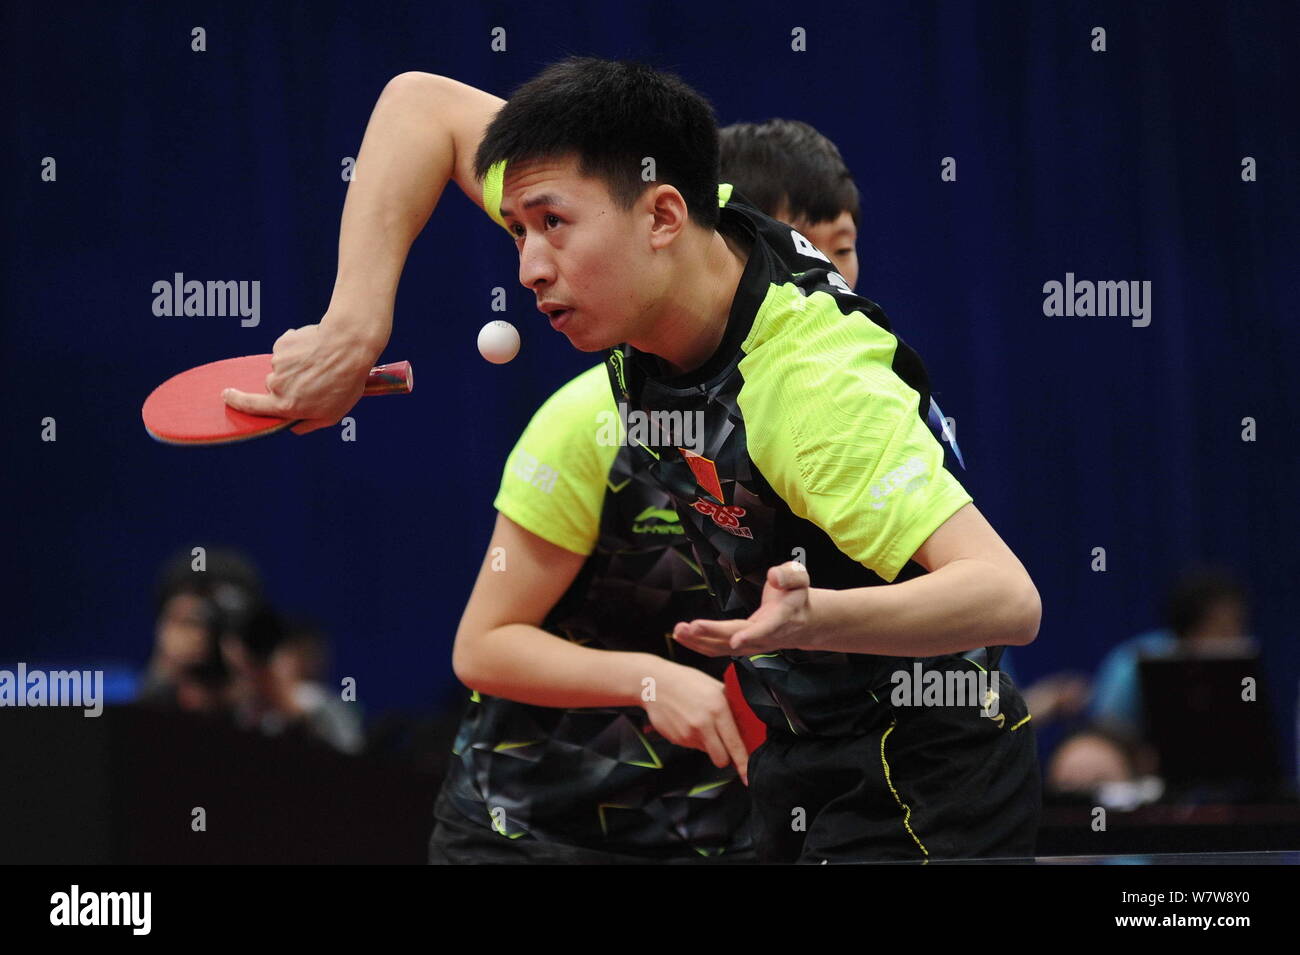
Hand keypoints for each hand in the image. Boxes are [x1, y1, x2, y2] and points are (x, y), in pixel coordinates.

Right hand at [223, 319, 384, 433]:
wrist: (348, 346)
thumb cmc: (344, 383)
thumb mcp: (332, 415)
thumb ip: (308, 425)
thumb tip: (292, 428)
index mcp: (285, 404)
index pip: (250, 406)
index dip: (235, 401)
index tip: (226, 395)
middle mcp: (277, 384)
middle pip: (273, 385)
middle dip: (289, 384)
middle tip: (314, 380)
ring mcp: (278, 363)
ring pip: (282, 366)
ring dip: (296, 366)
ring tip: (321, 364)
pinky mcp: (283, 344)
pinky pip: (286, 349)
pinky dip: (298, 350)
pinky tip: (317, 350)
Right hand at [641, 659, 748, 784]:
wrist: (654, 683)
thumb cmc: (686, 681)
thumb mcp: (714, 686)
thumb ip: (731, 705)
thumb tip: (746, 725)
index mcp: (718, 708)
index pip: (735, 744)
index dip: (743, 763)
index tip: (747, 777)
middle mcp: (704, 724)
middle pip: (721, 759)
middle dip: (724, 757)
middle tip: (723, 746)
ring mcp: (689, 734)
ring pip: (707, 752)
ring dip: (708, 744)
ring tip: (699, 723)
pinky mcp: (677, 739)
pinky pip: (692, 746)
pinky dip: (693, 738)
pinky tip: (687, 722)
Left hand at [672, 561, 812, 656]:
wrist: (803, 623)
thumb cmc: (797, 596)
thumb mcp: (800, 577)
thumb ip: (789, 575)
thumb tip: (774, 577)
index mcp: (781, 619)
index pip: (766, 629)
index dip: (751, 636)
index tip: (736, 640)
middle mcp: (765, 637)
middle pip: (737, 638)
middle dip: (713, 634)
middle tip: (692, 626)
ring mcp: (752, 645)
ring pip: (723, 647)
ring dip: (700, 641)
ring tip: (679, 631)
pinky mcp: (740, 646)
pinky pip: (717, 648)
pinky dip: (699, 644)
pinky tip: (682, 636)